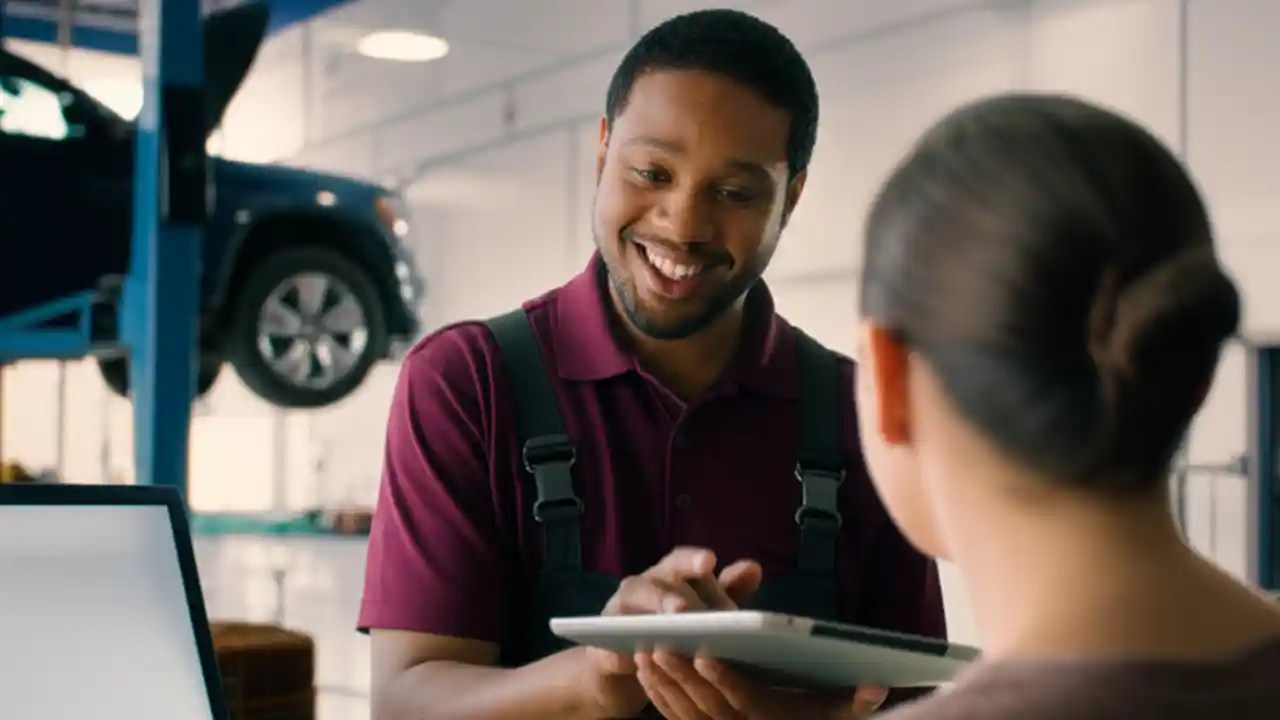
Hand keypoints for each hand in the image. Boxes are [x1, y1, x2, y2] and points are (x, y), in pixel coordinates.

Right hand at [579, 548, 762, 717]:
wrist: (625, 664)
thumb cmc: (671, 629)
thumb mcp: (703, 612)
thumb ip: (727, 592)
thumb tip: (753, 567)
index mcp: (669, 576)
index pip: (681, 561)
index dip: (693, 561)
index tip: (709, 561)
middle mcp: (642, 587)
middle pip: (655, 583)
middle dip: (671, 596)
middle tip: (686, 610)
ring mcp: (618, 615)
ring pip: (630, 607)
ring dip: (646, 618)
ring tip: (666, 629)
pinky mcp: (601, 647)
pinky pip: (608, 648)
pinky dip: (617, 653)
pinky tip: (630, 659)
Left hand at [636, 651, 888, 719]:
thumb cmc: (805, 719)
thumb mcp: (831, 717)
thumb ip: (850, 705)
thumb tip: (876, 686)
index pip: (749, 704)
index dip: (726, 682)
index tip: (706, 654)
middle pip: (708, 707)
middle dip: (683, 676)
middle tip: (661, 642)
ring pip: (685, 713)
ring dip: (664, 682)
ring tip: (646, 648)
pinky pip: (674, 719)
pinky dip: (658, 694)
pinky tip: (644, 667)